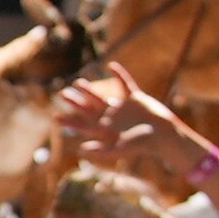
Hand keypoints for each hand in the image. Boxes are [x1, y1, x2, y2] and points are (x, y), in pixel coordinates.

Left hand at [57, 63, 192, 185]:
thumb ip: (100, 151)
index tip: (55, 117)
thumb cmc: (141, 145)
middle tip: (61, 94)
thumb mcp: (119, 149)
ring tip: (78, 83)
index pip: (83, 126)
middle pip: (88, 109)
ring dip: (90, 91)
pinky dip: (119, 75)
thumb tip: (81, 149)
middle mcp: (112, 119)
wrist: (163, 135)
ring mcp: (123, 108)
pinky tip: (111, 66)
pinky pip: (125, 84)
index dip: (70, 122)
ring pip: (102, 97)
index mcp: (106, 130)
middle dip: (75, 103)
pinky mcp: (135, 99)